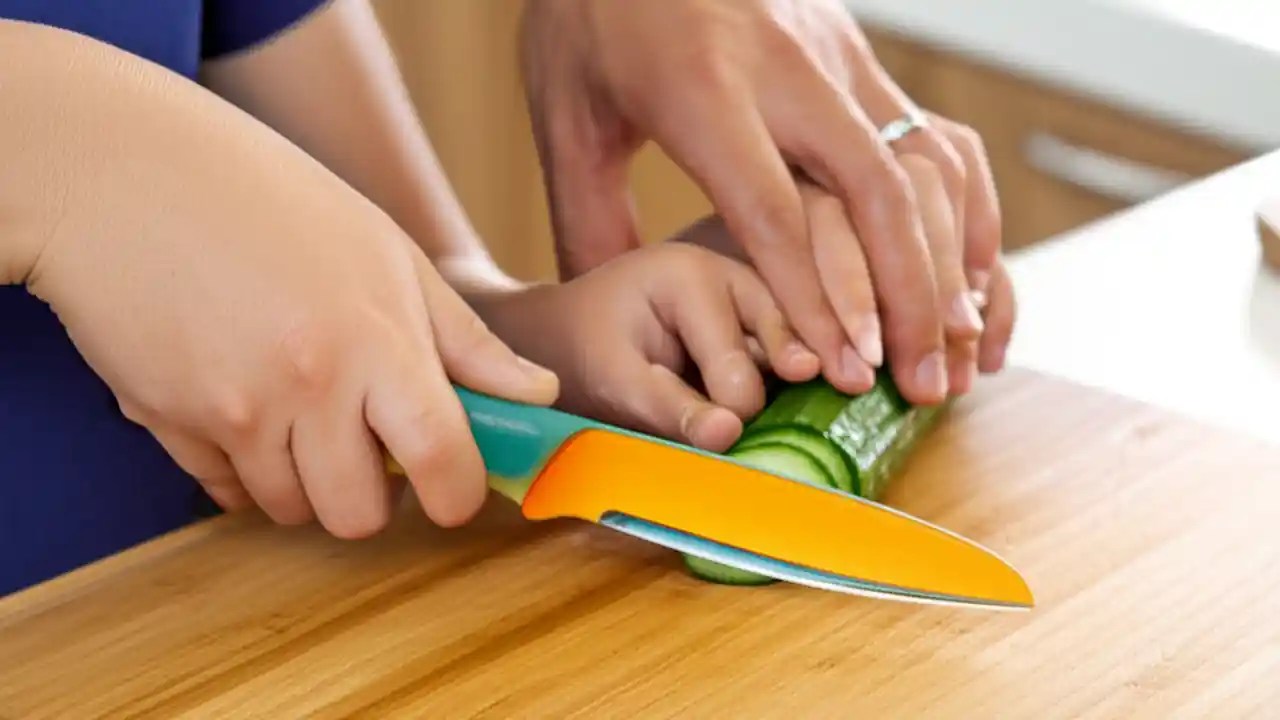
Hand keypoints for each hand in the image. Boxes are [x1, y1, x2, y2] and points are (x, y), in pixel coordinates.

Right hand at [16, 27, 557, 537]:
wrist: (125, 172)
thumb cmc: (271, 201)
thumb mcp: (389, 253)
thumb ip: (466, 341)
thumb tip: (537, 396)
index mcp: (377, 340)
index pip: (442, 464)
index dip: (458, 495)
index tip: (453, 488)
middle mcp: (307, 387)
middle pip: (358, 517)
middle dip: (374, 497)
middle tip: (369, 446)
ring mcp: (230, 411)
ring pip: (289, 509)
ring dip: (306, 478)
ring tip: (300, 407)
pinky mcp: (166, 422)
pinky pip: (224, 489)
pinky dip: (244, 465)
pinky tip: (243, 400)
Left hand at [469, 244, 821, 451]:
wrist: (575, 331)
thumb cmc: (587, 354)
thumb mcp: (614, 382)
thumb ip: (668, 408)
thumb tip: (728, 436)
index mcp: (691, 276)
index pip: (736, 358)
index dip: (738, 409)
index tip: (736, 437)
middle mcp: (734, 272)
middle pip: (790, 336)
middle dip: (803, 373)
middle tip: (840, 396)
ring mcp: (757, 291)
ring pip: (810, 334)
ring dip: (818, 367)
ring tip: (849, 389)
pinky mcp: (768, 314)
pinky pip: (807, 340)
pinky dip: (812, 365)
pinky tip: (841, 381)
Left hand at [520, 0, 1003, 400]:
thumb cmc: (594, 10)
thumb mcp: (565, 110)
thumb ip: (588, 215)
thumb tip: (610, 311)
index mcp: (702, 85)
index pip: (772, 208)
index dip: (812, 296)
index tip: (840, 369)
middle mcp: (788, 69)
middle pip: (874, 192)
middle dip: (906, 299)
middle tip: (919, 386)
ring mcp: (838, 57)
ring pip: (925, 165)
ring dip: (949, 263)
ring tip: (958, 350)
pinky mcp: (861, 57)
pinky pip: (937, 138)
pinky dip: (966, 211)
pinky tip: (969, 274)